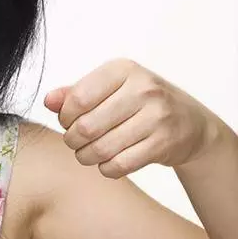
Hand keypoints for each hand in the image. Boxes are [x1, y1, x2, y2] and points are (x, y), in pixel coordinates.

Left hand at [44, 58, 222, 178]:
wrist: (191, 123)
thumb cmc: (140, 102)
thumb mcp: (110, 88)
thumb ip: (75, 93)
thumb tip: (48, 100)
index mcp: (123, 70)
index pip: (78, 97)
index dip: (64, 116)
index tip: (67, 121)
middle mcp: (143, 90)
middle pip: (87, 126)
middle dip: (72, 139)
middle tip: (75, 141)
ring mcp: (156, 117)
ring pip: (102, 148)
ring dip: (86, 156)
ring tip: (87, 153)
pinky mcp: (164, 144)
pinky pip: (120, 165)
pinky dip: (106, 168)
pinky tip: (106, 162)